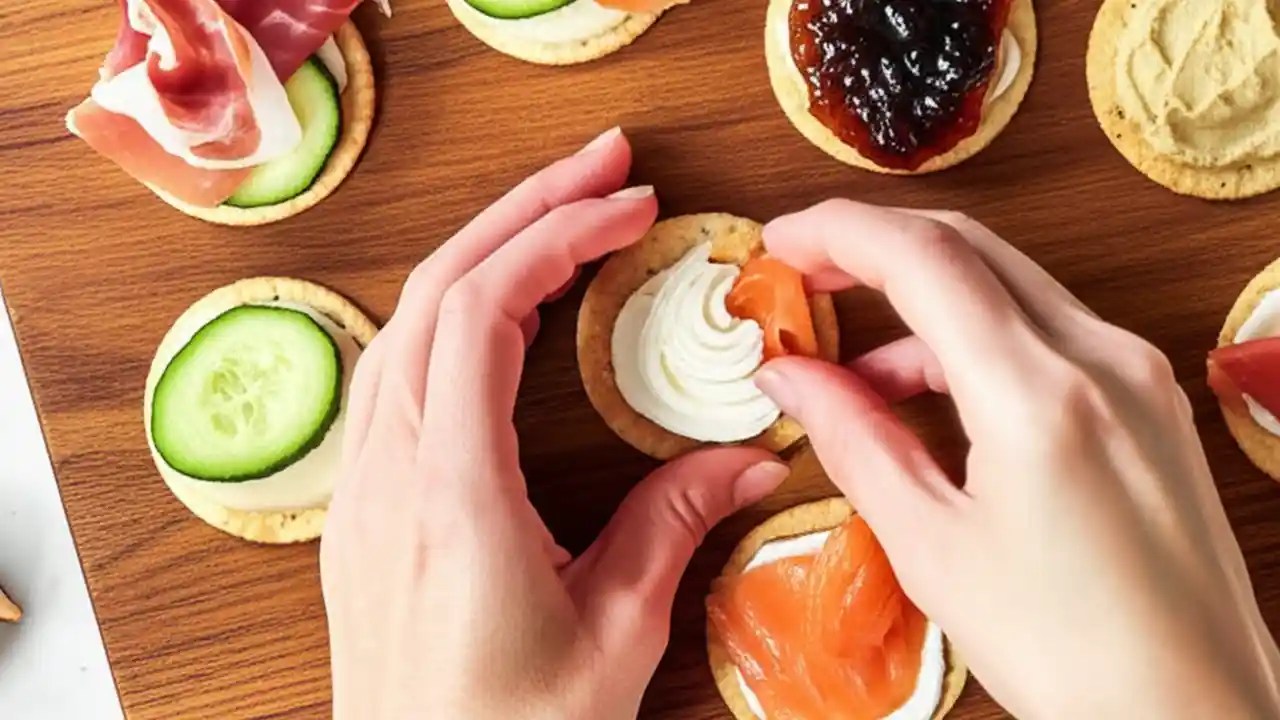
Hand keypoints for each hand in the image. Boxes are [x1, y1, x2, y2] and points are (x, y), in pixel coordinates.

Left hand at [320, 128, 789, 719]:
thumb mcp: (612, 633)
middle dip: (522, 209)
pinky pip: (392, 373)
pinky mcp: (359, 506)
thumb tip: (743, 462)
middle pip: (436, 291)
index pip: (484, 313)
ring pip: (404, 324)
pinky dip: (447, 314)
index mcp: (452, 494)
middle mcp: (390, 473)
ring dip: (480, 254)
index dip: (556, 237)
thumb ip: (671, 527)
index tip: (629, 206)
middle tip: (602, 166)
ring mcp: (361, 486)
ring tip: (558, 218)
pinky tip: (492, 312)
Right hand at [754, 201, 1279, 718]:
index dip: (836, 233)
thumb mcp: (930, 546)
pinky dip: (972, 341)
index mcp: (1040, 395)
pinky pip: (1045, 330)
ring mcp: (1135, 373)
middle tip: (804, 278)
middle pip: (968, 246)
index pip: (924, 257)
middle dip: (873, 247)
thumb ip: (851, 439)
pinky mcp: (1147, 399)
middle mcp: (1102, 358)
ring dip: (920, 302)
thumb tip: (788, 376)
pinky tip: (926, 396)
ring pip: (1007, 284)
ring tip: (852, 368)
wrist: (1191, 712)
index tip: (778, 244)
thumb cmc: (1067, 652)